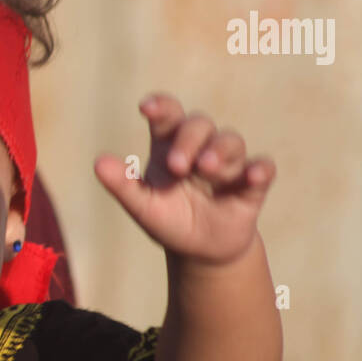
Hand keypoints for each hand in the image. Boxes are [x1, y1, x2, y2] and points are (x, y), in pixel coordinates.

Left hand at [93, 92, 276, 265]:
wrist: (201, 253)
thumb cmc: (168, 221)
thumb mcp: (143, 206)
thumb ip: (123, 185)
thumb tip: (98, 164)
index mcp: (169, 147)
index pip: (168, 116)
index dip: (161, 106)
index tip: (147, 108)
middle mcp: (200, 148)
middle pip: (199, 124)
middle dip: (189, 139)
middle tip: (177, 165)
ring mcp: (228, 165)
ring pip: (230, 141)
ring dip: (220, 151)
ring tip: (206, 168)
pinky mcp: (252, 184)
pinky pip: (263, 168)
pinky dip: (259, 169)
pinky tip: (252, 176)